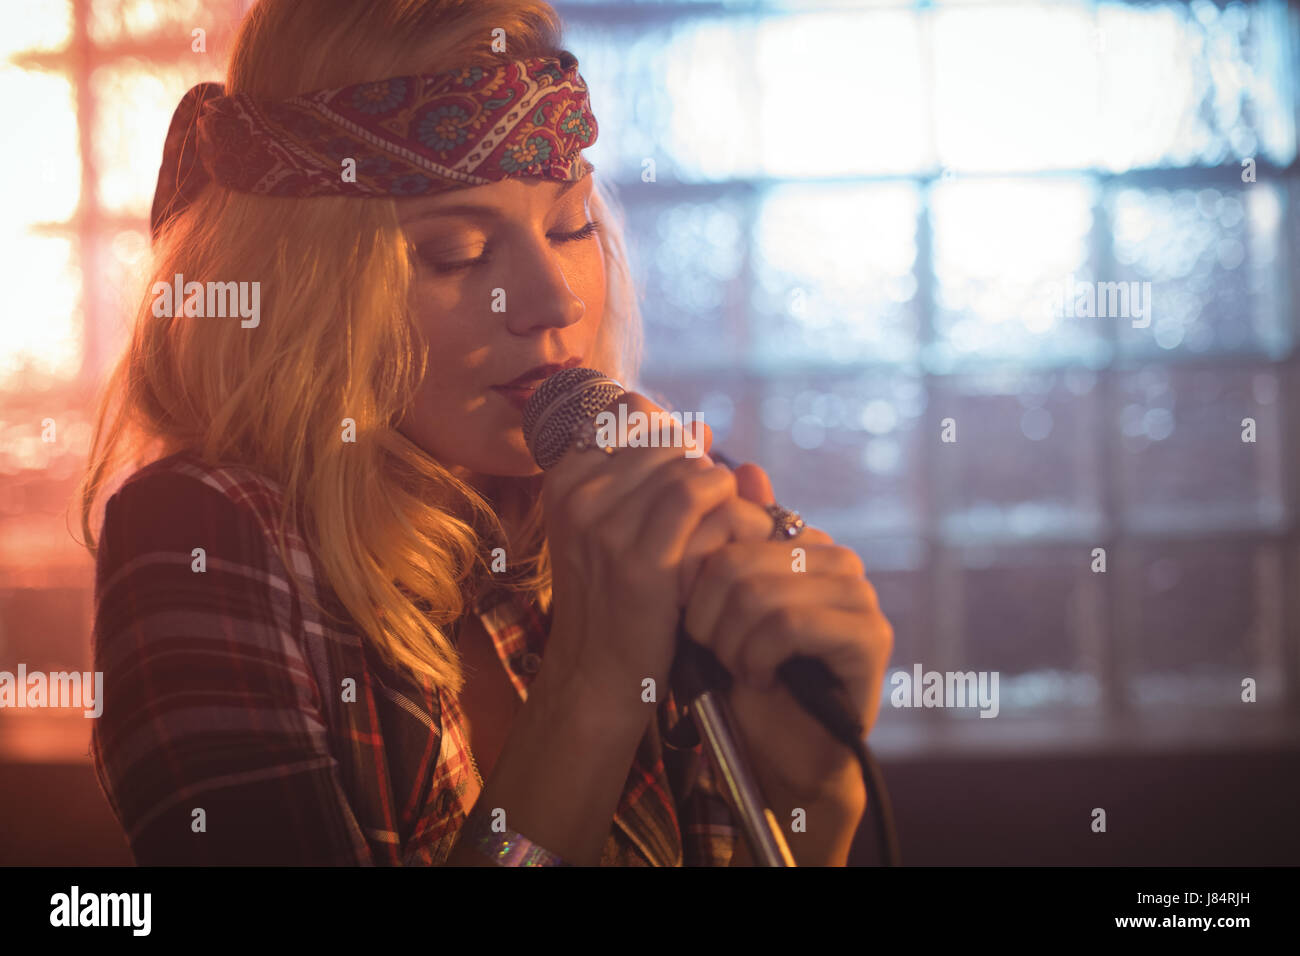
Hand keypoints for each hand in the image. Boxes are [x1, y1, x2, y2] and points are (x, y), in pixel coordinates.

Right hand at [539, 392, 764, 716]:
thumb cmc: (615, 596)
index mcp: (564, 479)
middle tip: (706, 509)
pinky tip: (729, 530)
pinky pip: (701, 491)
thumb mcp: (614, 526)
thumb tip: (702, 427)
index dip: (667, 433)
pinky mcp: (642, 557)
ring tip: (717, 524)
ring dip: (716, 486)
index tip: (679, 472)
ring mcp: (605, 525)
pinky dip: (725, 501)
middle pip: (664, 435)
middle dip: (696, 463)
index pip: (630, 411)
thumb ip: (651, 471)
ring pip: (687, 461)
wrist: (598, 673)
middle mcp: (578, 495)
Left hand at [682, 464, 893, 808]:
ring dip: (730, 644)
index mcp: (801, 540)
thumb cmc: (743, 674)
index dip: (695, 577)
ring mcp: (859, 594)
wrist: (779, 751)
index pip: (729, 526)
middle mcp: (836, 558)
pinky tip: (762, 678)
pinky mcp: (869, 634)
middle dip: (707, 617)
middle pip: (735, 561)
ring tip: (739, 667)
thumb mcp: (716, 603)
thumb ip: (727, 541)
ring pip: (757, 593)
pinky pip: (788, 624)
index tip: (689, 617)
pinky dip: (758, 658)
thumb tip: (745, 467)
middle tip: (715, 651)